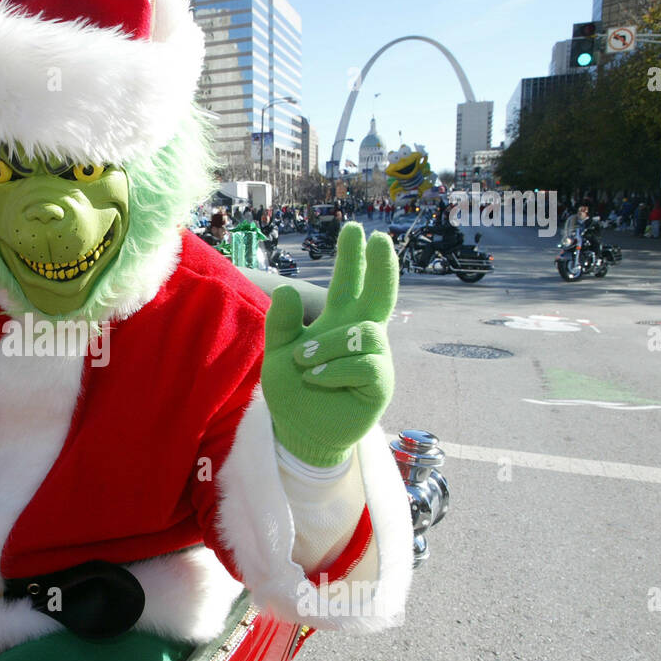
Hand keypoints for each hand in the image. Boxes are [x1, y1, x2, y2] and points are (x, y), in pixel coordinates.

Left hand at [261, 223, 396, 467]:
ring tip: (303, 361)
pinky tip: (315, 378)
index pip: (350, 284)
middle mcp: (361, 335)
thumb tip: (287, 289)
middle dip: (381, 265)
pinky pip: (364, 365)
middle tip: (378, 239)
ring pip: (363, 333)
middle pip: (379, 294)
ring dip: (328, 344)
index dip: (354, 258)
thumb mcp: (278, 352)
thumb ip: (282, 322)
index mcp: (338, 322)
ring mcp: (374, 359)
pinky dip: (334, 369)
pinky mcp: (379, 384)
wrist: (299, 430)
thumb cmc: (294, 389)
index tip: (356, 230)